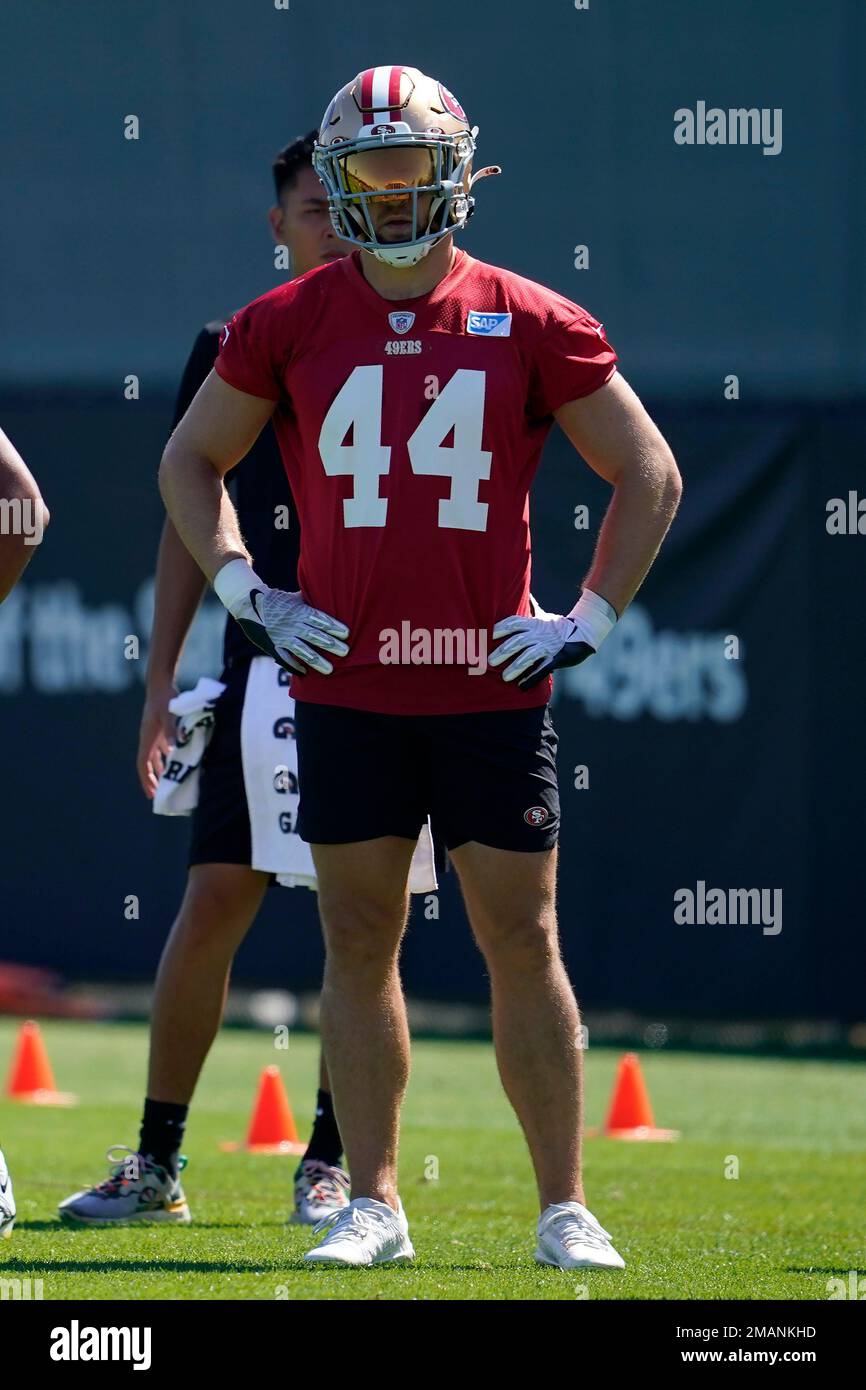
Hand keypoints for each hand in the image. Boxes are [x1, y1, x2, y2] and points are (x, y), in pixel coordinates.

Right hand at [137, 679, 177, 797]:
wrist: (160, 682)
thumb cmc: (165, 698)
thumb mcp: (169, 714)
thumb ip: (172, 730)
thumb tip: (173, 748)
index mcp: (147, 737)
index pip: (143, 764)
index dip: (146, 779)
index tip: (151, 793)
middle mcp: (147, 738)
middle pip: (147, 763)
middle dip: (151, 778)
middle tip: (157, 793)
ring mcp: (153, 733)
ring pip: (154, 756)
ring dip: (158, 769)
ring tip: (165, 782)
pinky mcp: (159, 727)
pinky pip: (160, 747)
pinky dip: (165, 756)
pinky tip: (174, 761)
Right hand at [213, 559, 348, 674]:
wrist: (248, 603)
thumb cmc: (275, 599)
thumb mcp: (293, 596)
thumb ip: (309, 600)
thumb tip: (329, 593)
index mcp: (299, 610)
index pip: (319, 619)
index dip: (333, 626)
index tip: (346, 633)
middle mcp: (292, 624)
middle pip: (314, 635)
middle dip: (330, 644)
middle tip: (345, 652)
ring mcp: (282, 636)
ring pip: (302, 650)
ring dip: (317, 660)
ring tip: (330, 669)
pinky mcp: (273, 645)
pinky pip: (284, 657)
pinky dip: (293, 665)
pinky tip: (305, 673)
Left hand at [490, 590, 616, 690]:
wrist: (584, 631)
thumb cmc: (559, 626)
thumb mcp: (543, 615)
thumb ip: (531, 608)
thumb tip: (525, 595)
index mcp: (534, 624)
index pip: (514, 623)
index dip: (501, 628)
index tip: (489, 635)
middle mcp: (538, 634)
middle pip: (518, 641)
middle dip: (504, 651)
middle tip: (490, 661)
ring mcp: (547, 646)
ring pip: (529, 656)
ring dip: (516, 666)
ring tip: (505, 677)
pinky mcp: (556, 658)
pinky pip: (543, 668)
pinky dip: (532, 677)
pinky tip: (522, 685)